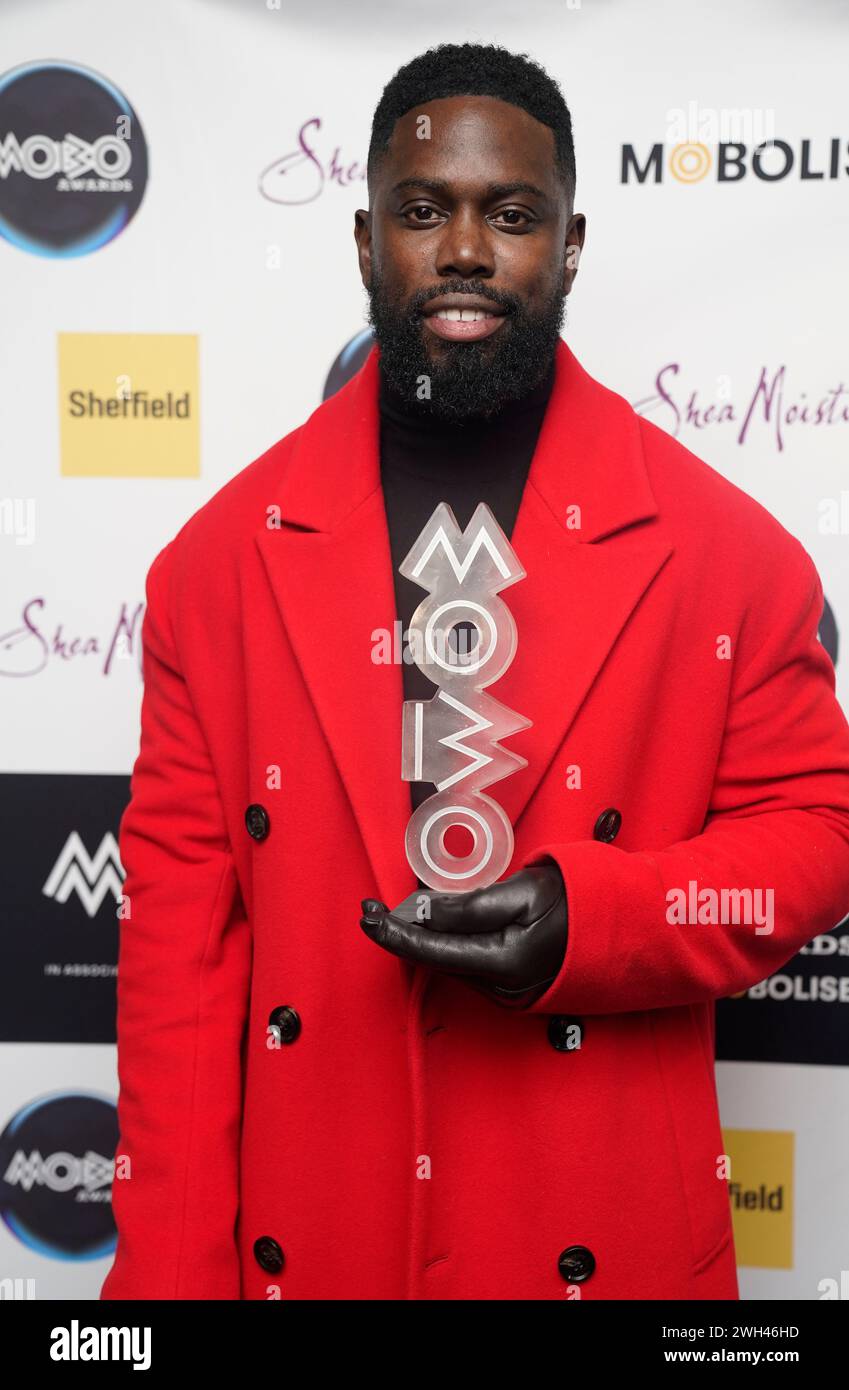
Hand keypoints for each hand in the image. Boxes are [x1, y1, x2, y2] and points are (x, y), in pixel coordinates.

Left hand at [359, 863, 567, 1007]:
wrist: (621, 928)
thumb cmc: (577, 903)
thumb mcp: (522, 892)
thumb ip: (470, 906)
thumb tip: (426, 911)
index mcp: (504, 962)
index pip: (431, 951)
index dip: (394, 934)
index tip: (367, 916)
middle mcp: (501, 988)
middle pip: (437, 959)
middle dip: (407, 933)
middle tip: (380, 908)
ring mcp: (507, 994)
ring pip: (451, 963)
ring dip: (429, 938)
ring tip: (415, 910)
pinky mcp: (511, 991)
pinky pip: (469, 965)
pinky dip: (452, 945)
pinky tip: (447, 925)